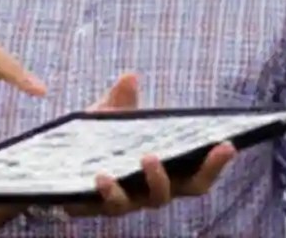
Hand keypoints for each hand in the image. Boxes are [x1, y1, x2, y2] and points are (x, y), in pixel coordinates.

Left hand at [63, 73, 236, 217]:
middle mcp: (153, 190)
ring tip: (146, 157)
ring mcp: (130, 201)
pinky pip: (109, 206)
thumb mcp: (109, 115)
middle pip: (186, 189)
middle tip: (198, 150)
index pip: (200, 172)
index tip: (229, 144)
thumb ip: (121, 99)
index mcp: (165, 170)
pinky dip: (108, 191)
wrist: (56, 163)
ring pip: (151, 201)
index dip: (217, 163)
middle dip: (202, 171)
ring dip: (154, 180)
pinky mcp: (100, 208)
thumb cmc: (95, 139)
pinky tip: (101, 176)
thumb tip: (130, 77)